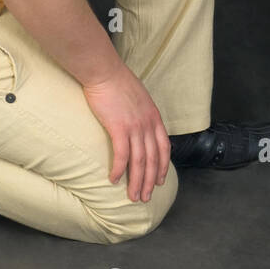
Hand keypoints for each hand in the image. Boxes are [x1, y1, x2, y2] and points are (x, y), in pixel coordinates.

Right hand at [80, 63, 170, 202]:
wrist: (105, 71)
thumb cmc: (118, 81)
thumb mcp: (139, 97)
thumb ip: (142, 112)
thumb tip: (139, 124)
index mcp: (154, 116)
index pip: (164, 147)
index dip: (163, 166)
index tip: (161, 180)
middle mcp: (148, 124)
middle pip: (153, 159)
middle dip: (151, 181)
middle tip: (146, 197)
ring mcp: (135, 126)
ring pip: (139, 161)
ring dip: (137, 182)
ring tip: (133, 196)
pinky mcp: (119, 128)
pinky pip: (121, 155)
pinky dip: (119, 169)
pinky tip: (114, 179)